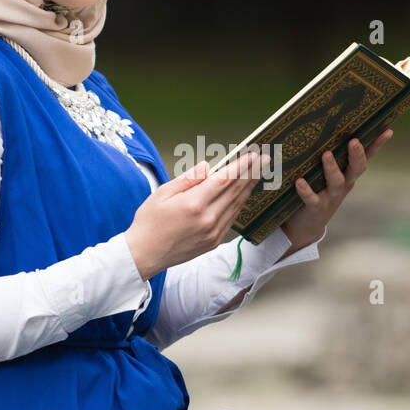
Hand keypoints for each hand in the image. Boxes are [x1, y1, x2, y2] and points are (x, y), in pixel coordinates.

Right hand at [124, 150, 269, 279]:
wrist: (144, 255)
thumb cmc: (149, 222)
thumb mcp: (163, 193)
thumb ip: (188, 179)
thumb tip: (208, 166)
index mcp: (194, 204)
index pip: (224, 180)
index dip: (241, 166)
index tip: (254, 154)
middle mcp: (207, 219)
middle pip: (235, 191)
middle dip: (252, 173)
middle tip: (266, 159)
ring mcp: (213, 233)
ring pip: (237, 205)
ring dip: (249, 188)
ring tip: (258, 173)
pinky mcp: (213, 242)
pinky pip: (231, 218)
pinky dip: (239, 203)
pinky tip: (243, 193)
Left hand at [280, 128, 392, 248]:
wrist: (306, 225)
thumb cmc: (316, 190)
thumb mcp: (325, 173)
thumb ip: (328, 154)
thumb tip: (323, 127)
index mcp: (348, 173)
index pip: (366, 156)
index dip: (377, 145)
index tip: (387, 130)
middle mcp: (344, 184)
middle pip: (356, 169)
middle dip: (357, 155)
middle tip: (354, 141)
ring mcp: (331, 196)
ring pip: (336, 182)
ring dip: (332, 168)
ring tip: (326, 154)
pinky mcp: (316, 207)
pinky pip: (313, 199)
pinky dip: (307, 190)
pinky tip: (300, 181)